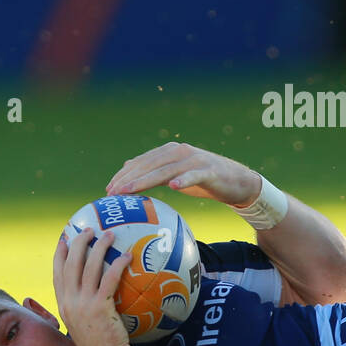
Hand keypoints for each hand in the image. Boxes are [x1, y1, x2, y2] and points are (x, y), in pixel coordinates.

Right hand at [52, 228, 132, 345]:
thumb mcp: (84, 326)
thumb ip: (86, 309)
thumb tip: (99, 295)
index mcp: (63, 306)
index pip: (57, 274)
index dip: (59, 255)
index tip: (63, 239)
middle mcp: (70, 302)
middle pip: (71, 264)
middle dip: (78, 243)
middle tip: (88, 229)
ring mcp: (83, 304)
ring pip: (89, 267)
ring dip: (99, 247)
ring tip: (109, 235)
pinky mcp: (100, 307)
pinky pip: (109, 278)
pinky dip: (117, 264)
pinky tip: (127, 256)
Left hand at [106, 141, 262, 207]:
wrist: (237, 181)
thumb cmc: (204, 179)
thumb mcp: (175, 173)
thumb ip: (154, 169)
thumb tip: (128, 167)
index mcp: (169, 152)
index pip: (141, 162)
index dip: (124, 175)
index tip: (108, 189)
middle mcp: (180, 152)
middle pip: (149, 165)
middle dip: (129, 178)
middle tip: (113, 193)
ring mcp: (195, 160)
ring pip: (166, 170)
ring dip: (146, 180)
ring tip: (130, 190)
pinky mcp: (210, 171)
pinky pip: (194, 176)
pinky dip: (184, 180)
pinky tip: (173, 187)